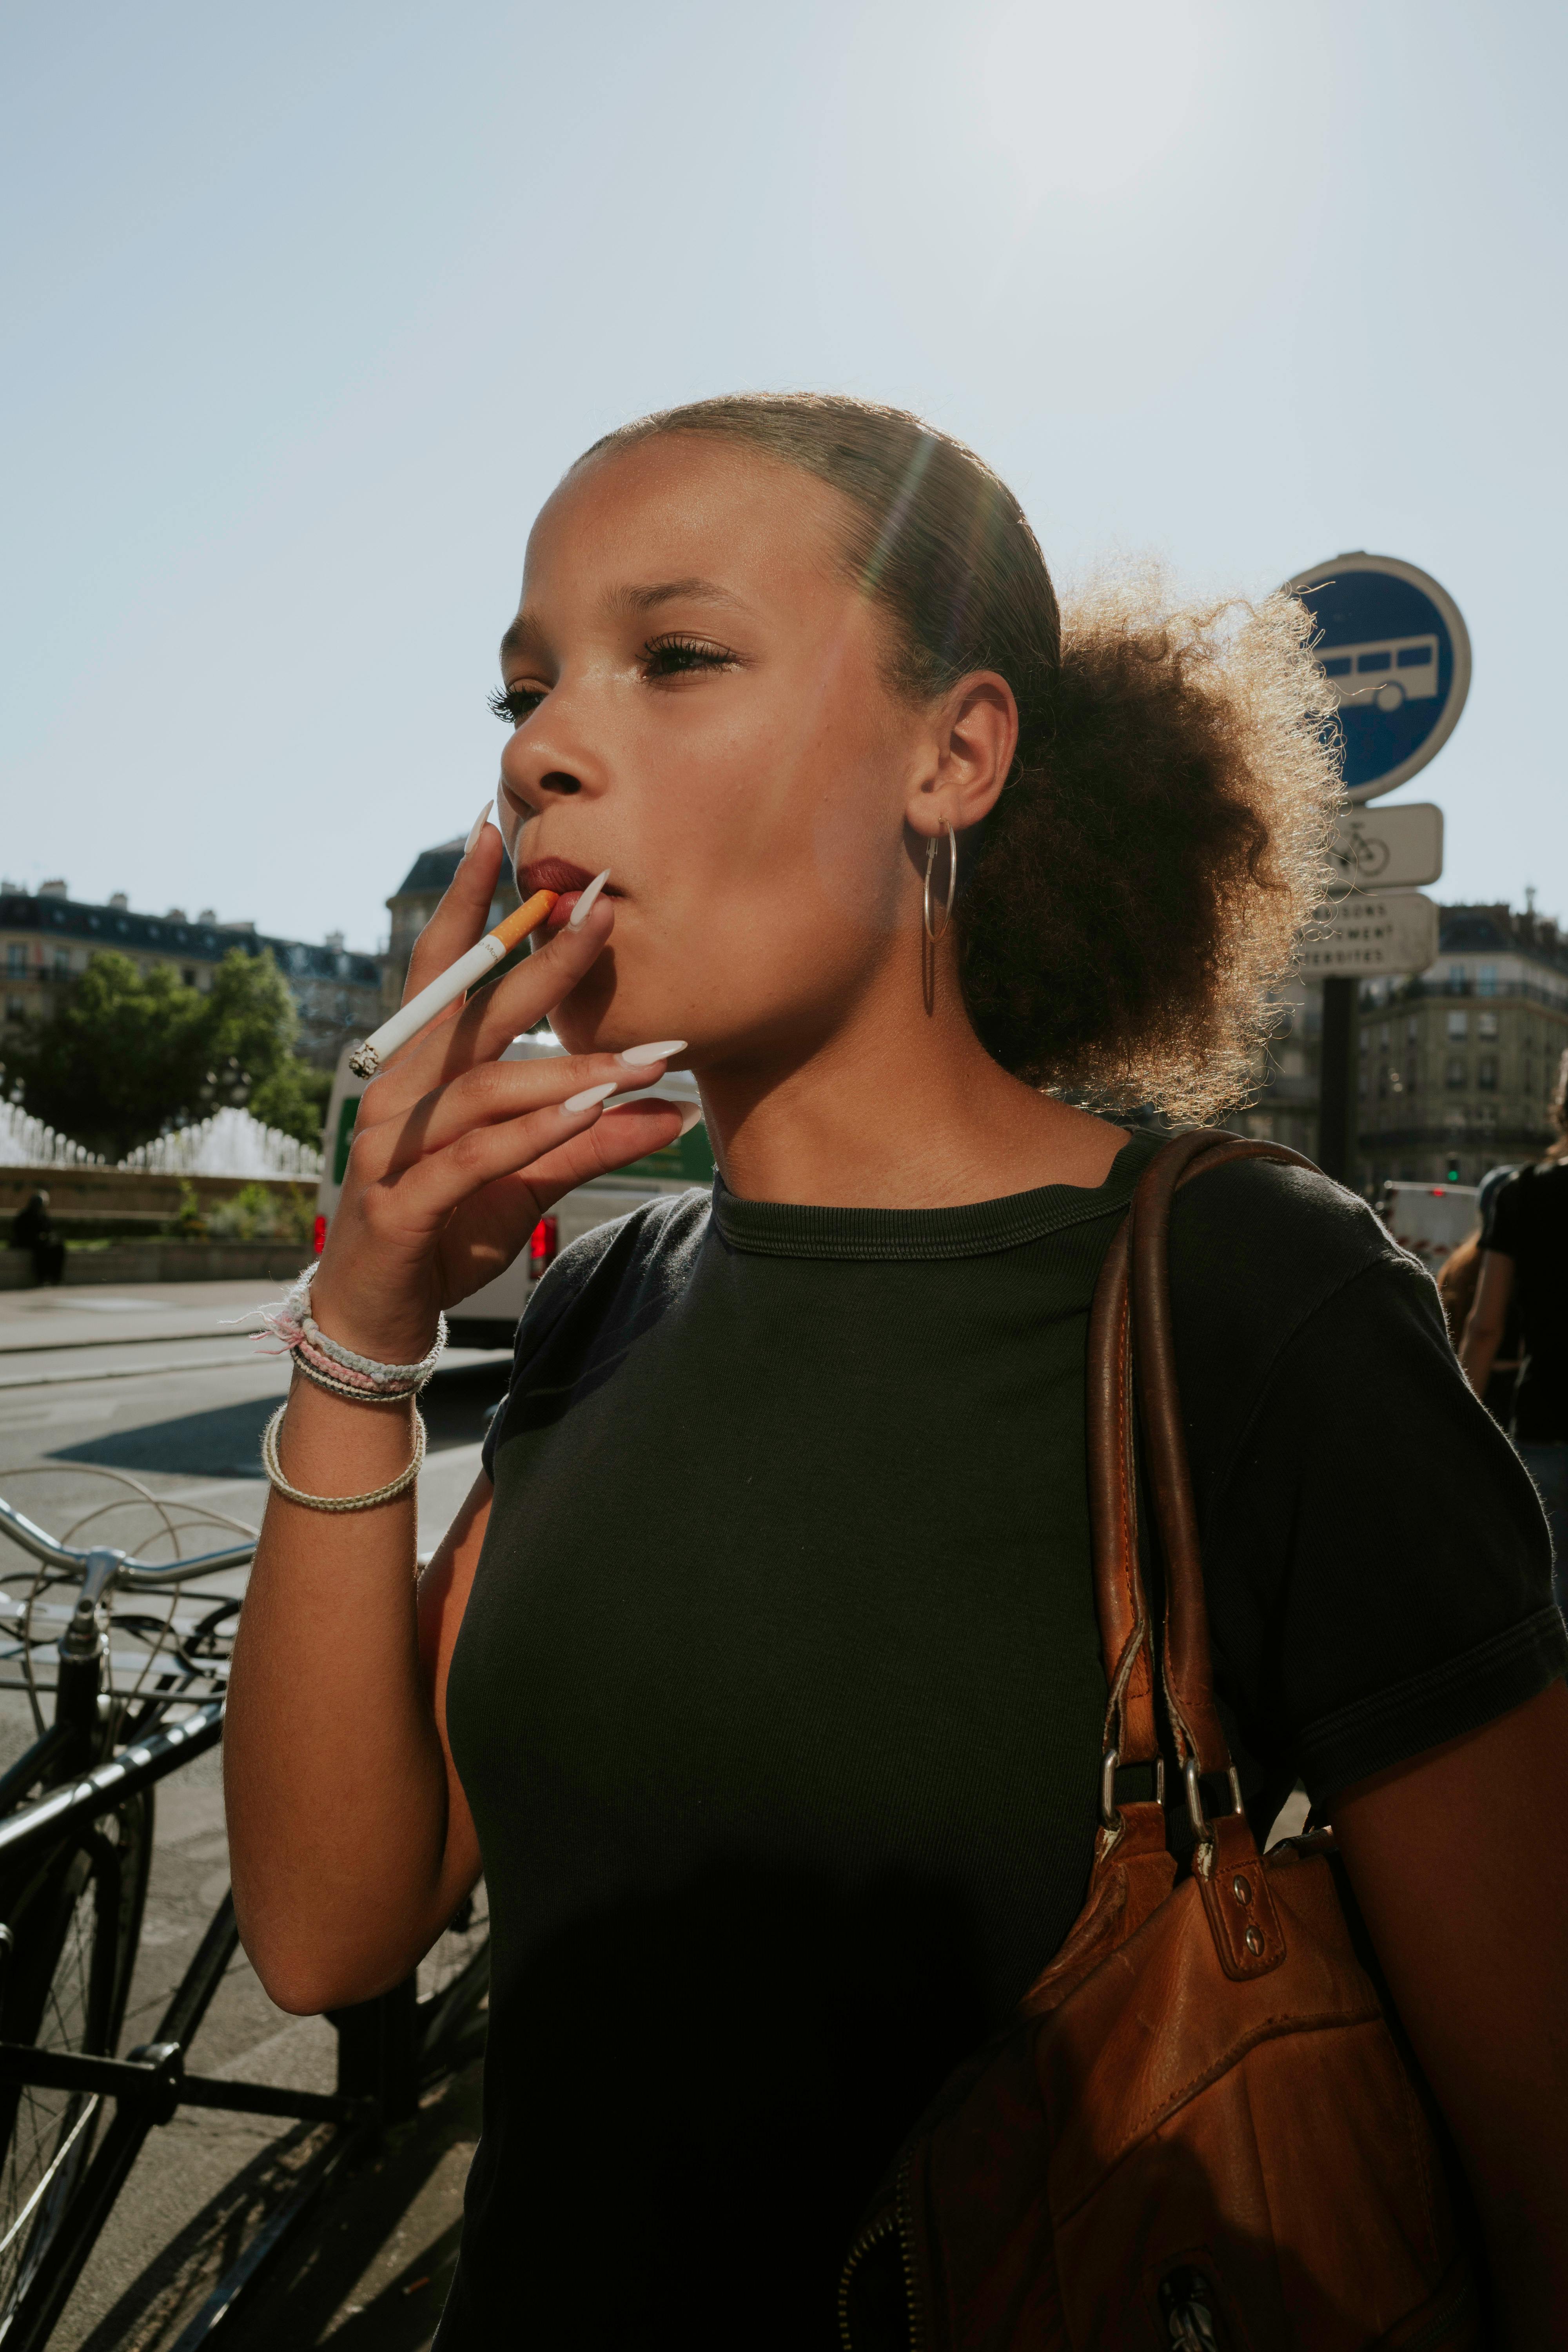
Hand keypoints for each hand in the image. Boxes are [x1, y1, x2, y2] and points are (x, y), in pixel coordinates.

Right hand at [312, 824, 686, 1362]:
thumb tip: (671, 1107)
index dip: (464, 902)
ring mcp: (394, 1147)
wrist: (381, 1316)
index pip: (443, 972)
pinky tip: (586, 1117)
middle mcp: (401, 1094)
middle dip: (536, 959)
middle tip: (600, 910)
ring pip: (485, 1089)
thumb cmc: (448, 1230)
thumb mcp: (527, 1177)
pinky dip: (534, 1137)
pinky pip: (475, 1160)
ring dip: (566, 1070)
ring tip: (641, 1060)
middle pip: (470, 1012)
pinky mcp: (401, 1204)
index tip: (492, 830)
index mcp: (424, 1071)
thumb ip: (590, 1138)